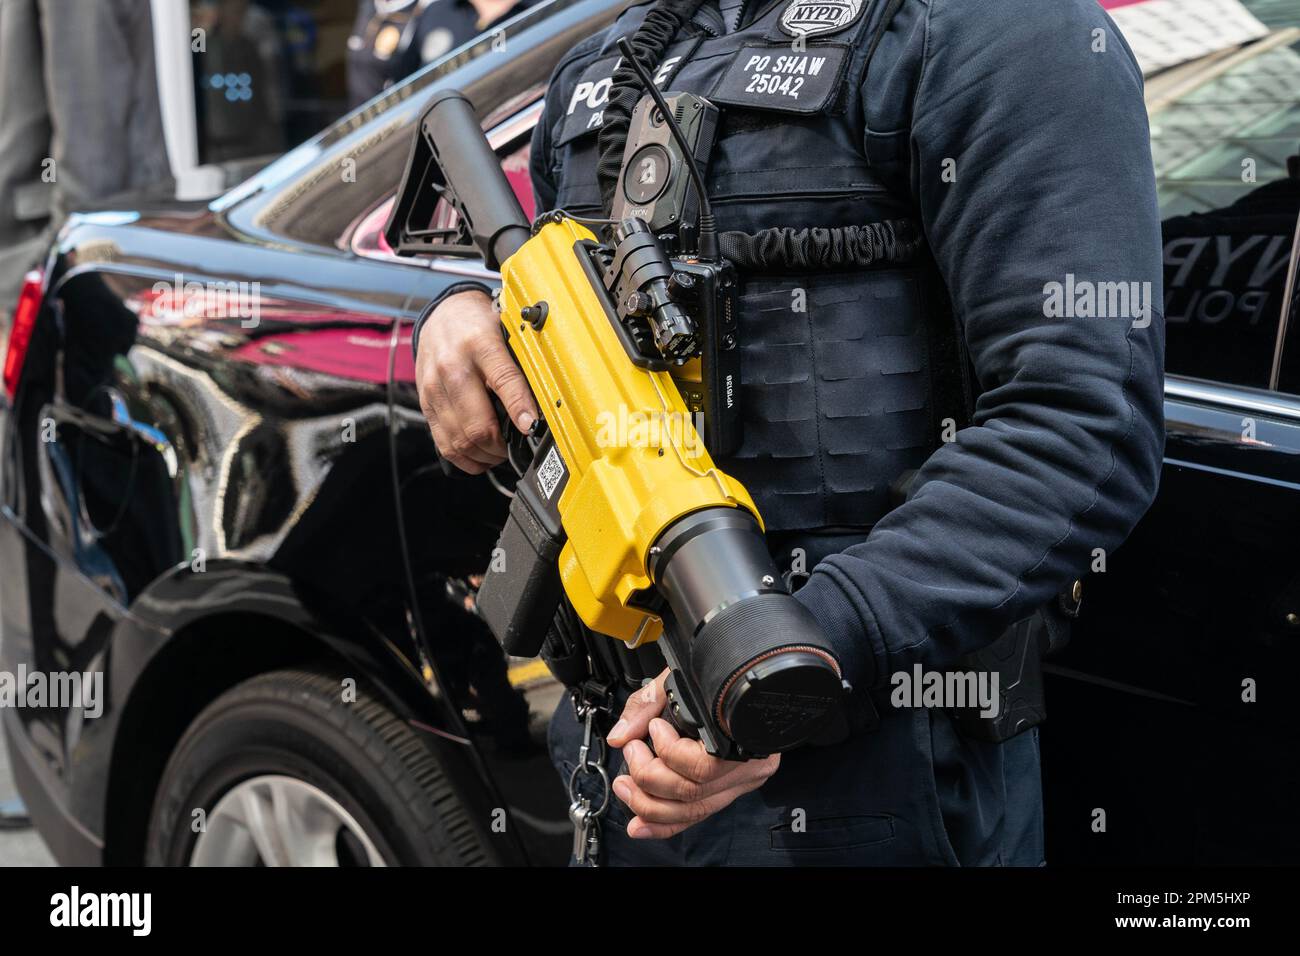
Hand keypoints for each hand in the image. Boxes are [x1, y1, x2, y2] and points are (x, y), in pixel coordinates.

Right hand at [416, 289, 536, 473]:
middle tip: (516, 446)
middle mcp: (452, 367)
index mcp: (479, 344)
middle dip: (502, 445)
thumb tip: (546, 398)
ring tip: (501, 452)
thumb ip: (521, 362)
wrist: (441, 316)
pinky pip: (444, 443)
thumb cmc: (478, 325)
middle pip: (478, 424)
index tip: (531, 427)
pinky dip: (465, 458)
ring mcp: (435, 389)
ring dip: (486, 455)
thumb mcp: (505, 330)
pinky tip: (480, 455)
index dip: (520, 408)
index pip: (504, 380)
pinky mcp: (425, 404)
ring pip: (461, 440)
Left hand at [606, 669, 779, 839]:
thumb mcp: (680, 679)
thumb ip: (647, 705)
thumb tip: (621, 736)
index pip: (704, 765)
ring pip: (693, 811)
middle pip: (694, 793)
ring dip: (650, 806)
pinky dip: (665, 824)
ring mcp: (739, 782)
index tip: (653, 728)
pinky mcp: (728, 793)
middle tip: (631, 753)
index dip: (669, 752)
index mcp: (741, 734)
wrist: (740, 681)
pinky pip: (697, 816)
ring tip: (625, 788)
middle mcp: (747, 765)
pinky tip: (641, 825)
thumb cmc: (714, 678)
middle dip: (649, 779)